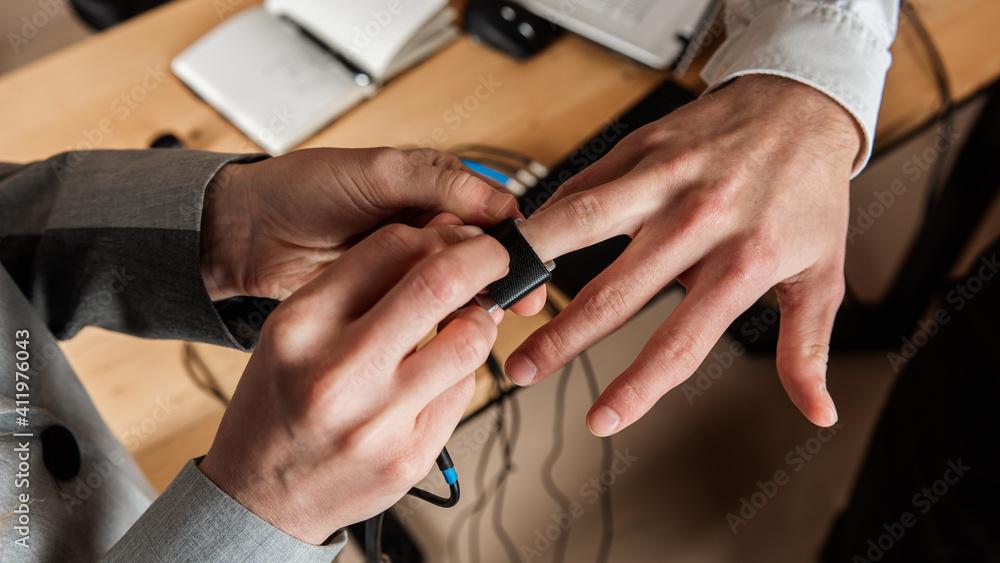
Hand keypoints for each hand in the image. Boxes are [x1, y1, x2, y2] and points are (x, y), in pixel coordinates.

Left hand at [199, 147, 518, 300]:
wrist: (247, 233)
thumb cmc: (301, 189)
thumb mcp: (375, 173)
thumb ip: (439, 184)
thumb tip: (500, 203)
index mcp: (433, 184)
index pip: (490, 211)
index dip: (511, 238)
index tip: (525, 263)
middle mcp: (426, 223)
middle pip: (479, 253)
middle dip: (495, 275)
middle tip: (511, 299)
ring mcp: (408, 262)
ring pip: (456, 284)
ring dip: (470, 299)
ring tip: (481, 315)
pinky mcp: (389, 295)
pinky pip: (426, 309)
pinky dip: (441, 318)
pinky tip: (448, 327)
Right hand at [199, 222, 509, 544]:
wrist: (259, 498)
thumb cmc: (278, 404)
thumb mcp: (292, 331)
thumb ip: (358, 286)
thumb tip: (440, 244)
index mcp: (301, 326)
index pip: (390, 247)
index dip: (440, 232)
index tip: (460, 235)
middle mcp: (338, 372)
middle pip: (439, 283)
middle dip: (483, 258)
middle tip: (495, 257)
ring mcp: (378, 421)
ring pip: (469, 339)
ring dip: (482, 319)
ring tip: (470, 318)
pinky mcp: (410, 456)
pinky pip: (464, 392)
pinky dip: (462, 371)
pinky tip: (442, 372)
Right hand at [510, 75, 861, 433]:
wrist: (801, 103)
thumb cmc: (808, 193)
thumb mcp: (822, 275)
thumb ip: (807, 348)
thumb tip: (817, 411)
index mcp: (743, 262)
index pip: (679, 341)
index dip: (636, 388)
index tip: (600, 420)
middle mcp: (698, 221)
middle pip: (615, 293)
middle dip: (561, 340)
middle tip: (522, 371)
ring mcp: (665, 179)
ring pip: (583, 223)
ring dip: (534, 261)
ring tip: (494, 291)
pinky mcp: (642, 147)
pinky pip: (583, 181)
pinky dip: (550, 211)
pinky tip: (526, 238)